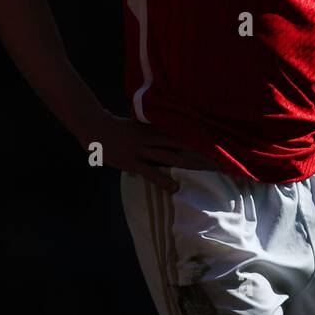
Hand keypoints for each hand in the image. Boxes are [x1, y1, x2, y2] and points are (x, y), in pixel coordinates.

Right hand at [86, 114, 217, 192]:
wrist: (94, 126)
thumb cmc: (112, 126)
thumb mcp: (133, 125)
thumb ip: (146, 130)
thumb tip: (157, 132)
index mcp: (153, 129)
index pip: (181, 134)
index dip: (198, 140)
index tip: (216, 145)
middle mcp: (152, 138)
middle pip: (182, 145)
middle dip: (200, 153)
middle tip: (220, 161)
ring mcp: (142, 150)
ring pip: (171, 157)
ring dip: (190, 164)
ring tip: (207, 172)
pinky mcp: (132, 161)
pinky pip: (151, 172)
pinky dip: (164, 181)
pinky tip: (175, 189)